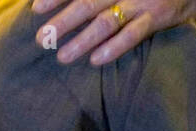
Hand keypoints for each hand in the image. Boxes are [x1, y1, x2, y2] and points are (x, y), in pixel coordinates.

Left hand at [33, 0, 195, 65]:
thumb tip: (72, 5)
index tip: (35, 9)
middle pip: (87, 2)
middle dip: (62, 21)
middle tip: (40, 39)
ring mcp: (142, 0)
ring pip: (106, 21)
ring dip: (82, 40)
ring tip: (62, 57)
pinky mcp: (159, 15)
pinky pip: (134, 33)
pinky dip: (114, 47)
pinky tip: (96, 60)